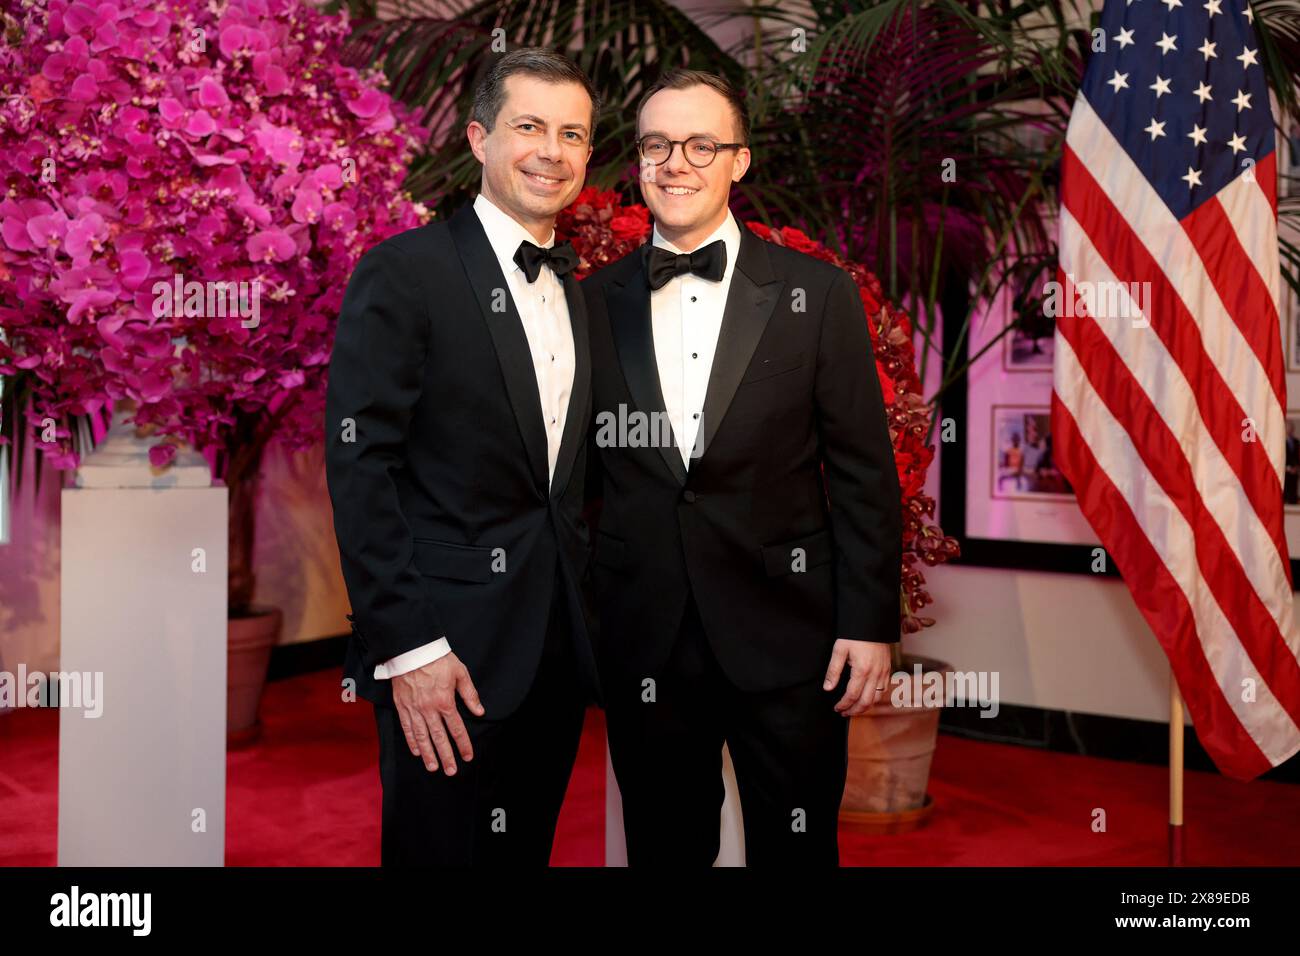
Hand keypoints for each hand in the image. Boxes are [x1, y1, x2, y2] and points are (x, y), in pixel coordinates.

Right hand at [391, 652, 484, 774]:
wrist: (411, 648)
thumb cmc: (438, 658)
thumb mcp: (460, 673)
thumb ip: (470, 694)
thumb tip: (480, 711)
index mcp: (445, 701)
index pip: (456, 729)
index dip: (463, 744)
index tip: (467, 756)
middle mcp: (429, 709)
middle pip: (438, 738)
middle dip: (446, 756)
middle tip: (450, 771)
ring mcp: (413, 709)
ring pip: (421, 737)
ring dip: (428, 754)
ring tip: (433, 767)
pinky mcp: (402, 705)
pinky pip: (406, 728)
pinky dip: (411, 741)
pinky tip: (416, 751)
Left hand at [823, 639, 891, 715]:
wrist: (872, 622)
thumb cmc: (854, 634)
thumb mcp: (839, 650)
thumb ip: (833, 671)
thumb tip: (827, 688)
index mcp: (862, 670)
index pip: (852, 695)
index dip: (843, 705)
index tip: (837, 708)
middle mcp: (875, 674)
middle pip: (866, 701)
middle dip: (854, 710)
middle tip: (844, 713)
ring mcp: (883, 672)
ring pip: (877, 698)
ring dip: (866, 706)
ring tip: (854, 708)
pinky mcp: (888, 669)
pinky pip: (884, 689)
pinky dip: (875, 698)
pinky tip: (867, 697)